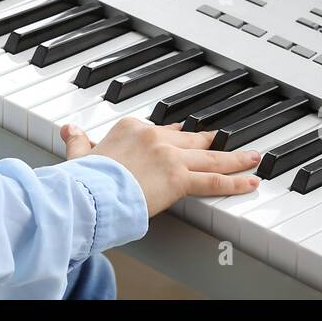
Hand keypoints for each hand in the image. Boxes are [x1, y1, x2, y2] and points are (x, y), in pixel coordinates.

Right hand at [61, 117, 260, 216]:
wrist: (90, 191)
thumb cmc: (84, 177)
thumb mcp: (79, 153)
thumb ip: (78, 141)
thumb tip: (68, 130)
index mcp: (132, 128)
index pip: (162, 130)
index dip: (176, 136)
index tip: (185, 135)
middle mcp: (154, 137)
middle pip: (191, 140)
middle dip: (211, 141)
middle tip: (227, 141)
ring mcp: (170, 156)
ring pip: (210, 157)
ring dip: (235, 158)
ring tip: (253, 157)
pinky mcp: (179, 178)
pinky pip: (214, 181)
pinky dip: (235, 181)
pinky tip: (251, 181)